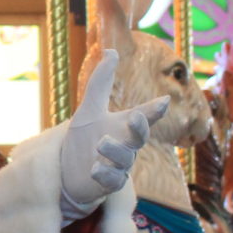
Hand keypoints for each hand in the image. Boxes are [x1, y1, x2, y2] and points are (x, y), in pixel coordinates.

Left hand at [59, 50, 168, 221]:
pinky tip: (94, 169)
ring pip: (125, 159)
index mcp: (125, 126)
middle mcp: (127, 145)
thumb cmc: (85, 137)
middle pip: (139, 137)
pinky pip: (113, 180)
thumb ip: (101, 82)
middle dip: (140, 128)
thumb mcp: (89, 108)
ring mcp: (119, 165)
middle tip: (135, 118)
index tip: (163, 101)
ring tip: (101, 143)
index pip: (144, 115)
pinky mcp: (108, 182)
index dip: (153, 110)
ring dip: (115, 151)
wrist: (69, 170)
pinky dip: (105, 174)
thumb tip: (112, 50)